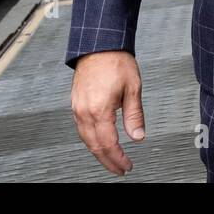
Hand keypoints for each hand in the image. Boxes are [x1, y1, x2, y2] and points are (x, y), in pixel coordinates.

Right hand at [71, 50, 144, 175]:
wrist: (99, 44)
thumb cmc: (116, 61)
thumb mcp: (133, 88)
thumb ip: (135, 115)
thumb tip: (138, 136)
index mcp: (99, 109)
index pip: (108, 144)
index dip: (118, 159)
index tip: (127, 166)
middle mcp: (84, 111)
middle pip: (94, 146)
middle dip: (107, 161)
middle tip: (120, 169)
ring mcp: (77, 108)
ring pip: (85, 139)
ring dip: (98, 152)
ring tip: (111, 159)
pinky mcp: (75, 103)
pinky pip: (82, 129)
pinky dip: (91, 140)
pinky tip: (99, 142)